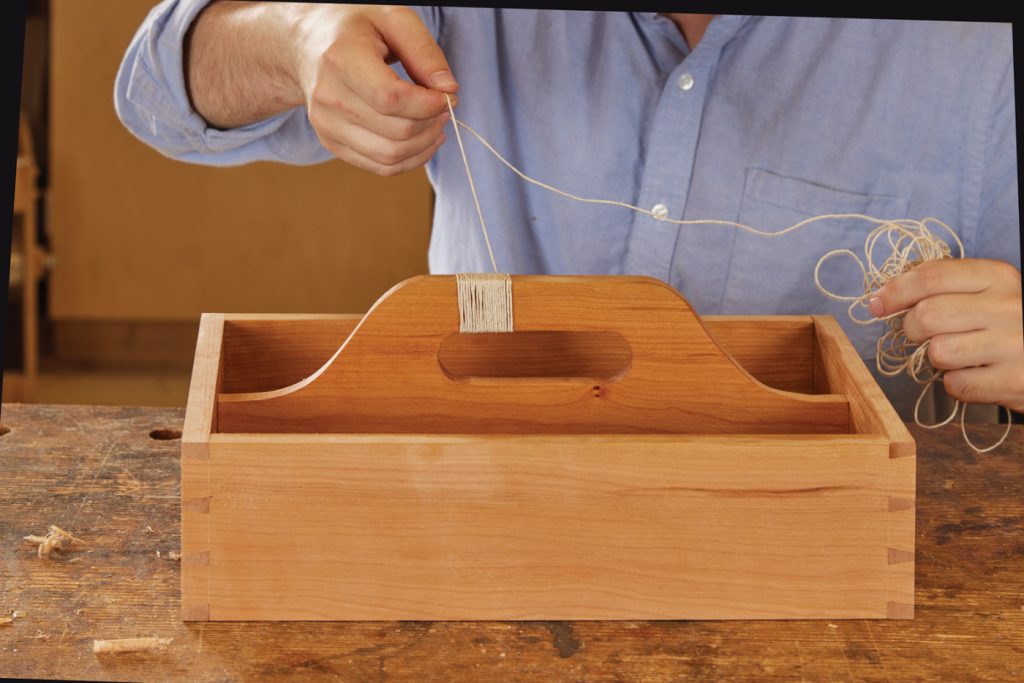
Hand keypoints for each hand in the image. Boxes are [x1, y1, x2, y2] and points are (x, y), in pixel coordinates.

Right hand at [296, 4, 456, 175]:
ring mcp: (326, 125)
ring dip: (425, 144)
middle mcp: (328, 97)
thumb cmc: (355, 28)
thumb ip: (424, 51)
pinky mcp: (331, 143)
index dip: (429, 104)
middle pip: (396, 132)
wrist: (307, 43)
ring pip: (391, 156)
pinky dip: (410, 159)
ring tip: (435, 123)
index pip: (392, 99)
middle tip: (444, 106)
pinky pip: (381, 167)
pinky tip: (422, 139)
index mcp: (340, 59)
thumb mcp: (392, 17)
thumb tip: (448, 90)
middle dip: (432, 123)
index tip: (447, 95)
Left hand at [869, 258, 1023, 411]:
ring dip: (938, 359)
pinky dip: (956, 384)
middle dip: (912, 329)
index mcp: (999, 277)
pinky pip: (955, 384)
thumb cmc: (1008, 326)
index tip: (878, 304)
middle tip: (924, 335)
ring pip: (938, 351)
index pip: (932, 276)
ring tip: (961, 355)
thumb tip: (884, 297)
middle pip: (927, 315)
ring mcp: (1013, 344)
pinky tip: (976, 375)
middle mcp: (1009, 306)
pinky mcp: (1013, 381)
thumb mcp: (987, 294)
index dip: (896, 291)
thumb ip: (944, 287)